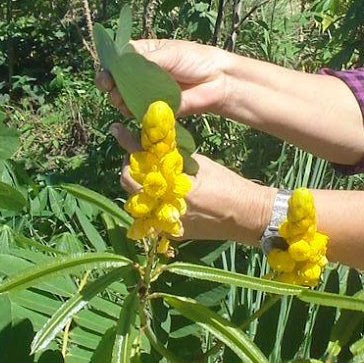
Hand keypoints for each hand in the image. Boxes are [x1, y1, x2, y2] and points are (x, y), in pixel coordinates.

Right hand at [97, 37, 231, 118]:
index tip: (106, 75)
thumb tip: (121, 66)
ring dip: (120, 101)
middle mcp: (140, 75)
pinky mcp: (155, 110)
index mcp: (141, 55)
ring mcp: (147, 94)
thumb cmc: (195, 60)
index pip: (117, 61)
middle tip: (112, 89)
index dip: (108, 68)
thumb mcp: (169, 53)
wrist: (218, 81)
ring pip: (123, 99)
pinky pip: (139, 113)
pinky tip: (137, 110)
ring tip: (124, 100)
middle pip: (116, 82)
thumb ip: (144, 60)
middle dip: (111, 86)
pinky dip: (135, 112)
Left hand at [111, 122, 269, 244]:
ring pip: (137, 202)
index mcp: (173, 186)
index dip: (127, 145)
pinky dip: (151, 203)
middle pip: (130, 185)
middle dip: (131, 167)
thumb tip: (153, 144)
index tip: (117, 129)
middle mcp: (166, 207)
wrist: (247, 216)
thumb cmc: (228, 185)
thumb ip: (174, 157)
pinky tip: (159, 193)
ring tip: (149, 174)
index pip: (140, 163)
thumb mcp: (200, 164)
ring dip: (139, 186)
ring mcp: (167, 223)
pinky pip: (151, 217)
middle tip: (138, 155)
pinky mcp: (172, 232)